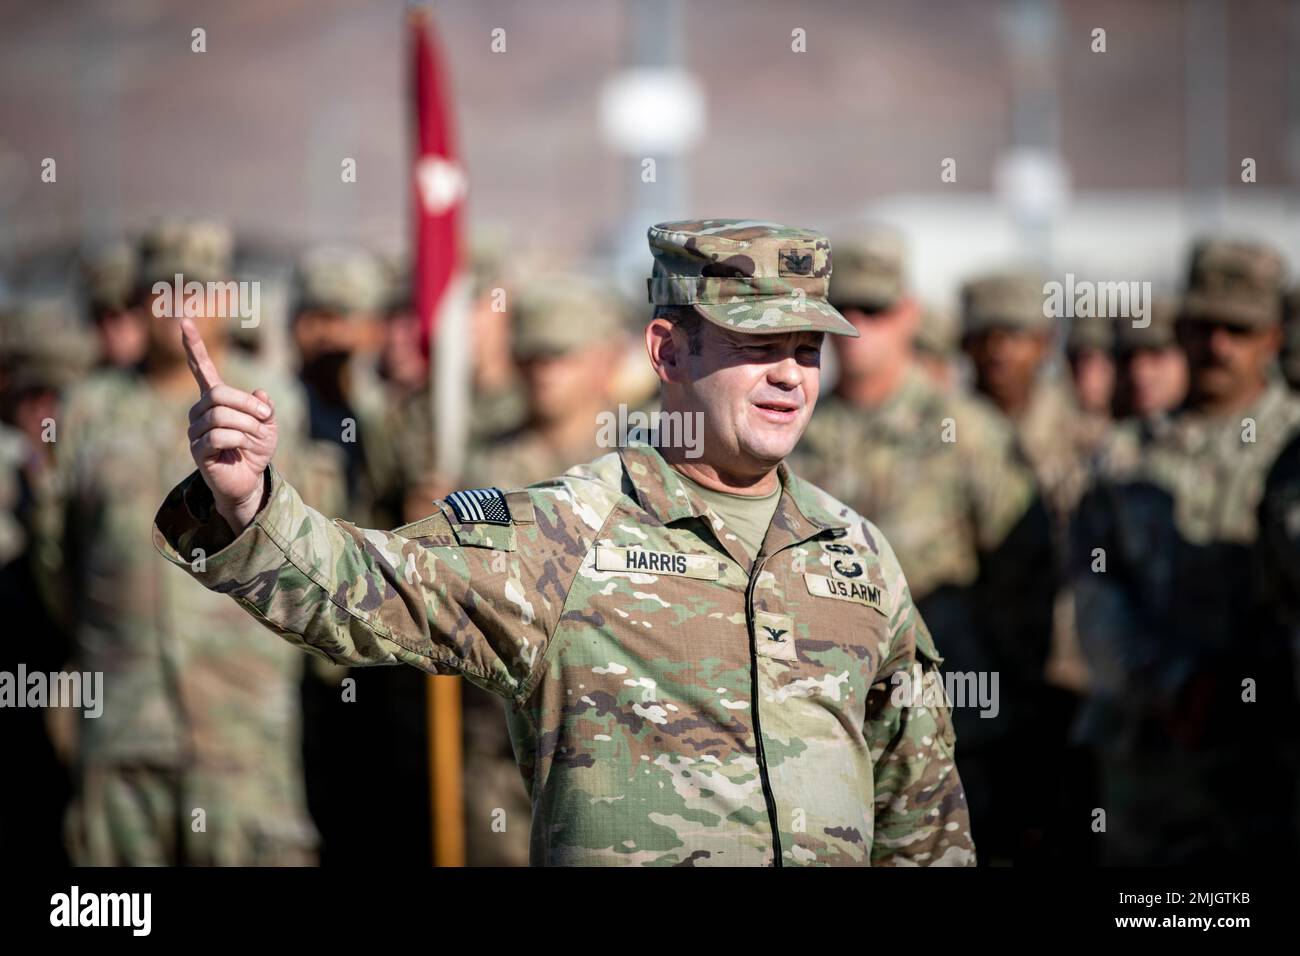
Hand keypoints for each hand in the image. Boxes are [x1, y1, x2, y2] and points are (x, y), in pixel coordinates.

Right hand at [181, 317, 276, 531]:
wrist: (249, 481)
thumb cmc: (255, 449)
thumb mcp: (268, 425)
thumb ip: (264, 408)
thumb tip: (260, 395)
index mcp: (215, 399)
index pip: (201, 368)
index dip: (193, 345)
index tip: (184, 320)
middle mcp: (199, 411)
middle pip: (219, 395)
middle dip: (248, 406)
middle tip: (266, 419)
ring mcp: (195, 430)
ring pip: (220, 417)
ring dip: (247, 426)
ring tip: (255, 437)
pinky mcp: (197, 450)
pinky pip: (219, 437)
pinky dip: (239, 440)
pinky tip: (242, 448)